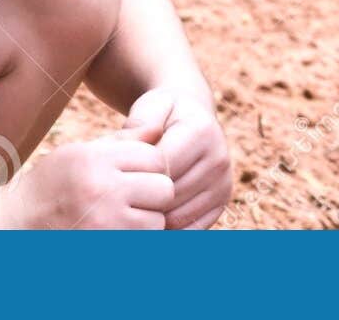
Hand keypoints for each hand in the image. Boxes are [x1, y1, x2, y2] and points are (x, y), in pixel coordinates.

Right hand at [2, 124, 174, 228]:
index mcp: (94, 159)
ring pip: (157, 221)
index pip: (155, 157)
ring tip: (120, 220)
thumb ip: (123, 142)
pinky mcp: (105, 250)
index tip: (135, 176)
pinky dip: (135, 242)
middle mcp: (101, 190)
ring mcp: (104, 225)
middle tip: (132, 200)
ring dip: (146, 223)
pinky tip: (115, 236)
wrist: (12, 230)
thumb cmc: (51, 187)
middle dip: (154, 196)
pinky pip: (143, 245)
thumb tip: (160, 128)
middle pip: (163, 189)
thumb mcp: (80, 153)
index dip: (150, 168)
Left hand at [124, 87, 232, 228]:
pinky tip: (150, 215)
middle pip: (168, 197)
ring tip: (131, 206)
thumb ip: (138, 123)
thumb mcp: (150, 107)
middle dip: (139, 199)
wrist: (192, 116)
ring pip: (176, 218)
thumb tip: (134, 140)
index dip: (133, 177)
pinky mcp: (222, 203)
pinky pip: (188, 230)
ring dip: (151, 217)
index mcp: (202, 132)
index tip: (115, 177)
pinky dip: (167, 229)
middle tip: (117, 198)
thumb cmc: (163, 114)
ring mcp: (223, 183)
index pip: (161, 170)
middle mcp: (219, 159)